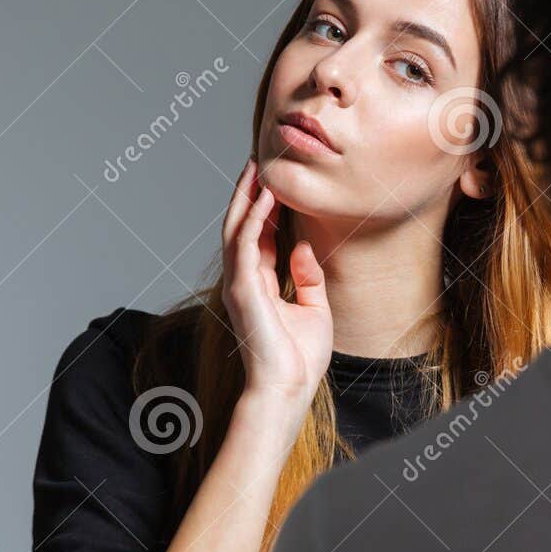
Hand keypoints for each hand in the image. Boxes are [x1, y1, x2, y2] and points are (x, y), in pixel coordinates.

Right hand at [220, 157, 332, 405]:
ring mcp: (239, 284)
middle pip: (241, 226)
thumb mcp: (314, 309)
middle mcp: (242, 280)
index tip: (274, 181)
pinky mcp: (242, 290)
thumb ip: (307, 278)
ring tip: (259, 168)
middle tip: (259, 162)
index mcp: (257, 284)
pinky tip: (267, 197)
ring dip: (247, 197)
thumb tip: (304, 246)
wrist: (288, 388)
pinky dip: (254, 218)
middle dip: (249, 193)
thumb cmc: (299, 359)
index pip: (256, 237)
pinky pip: (245, 244)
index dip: (264, 208)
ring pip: (237, 228)